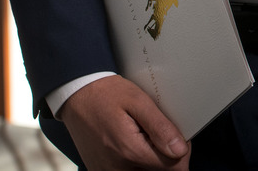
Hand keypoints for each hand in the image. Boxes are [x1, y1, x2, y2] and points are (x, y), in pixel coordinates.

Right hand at [57, 75, 189, 170]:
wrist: (76, 95)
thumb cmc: (106, 94)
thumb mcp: (138, 101)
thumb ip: (160, 127)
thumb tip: (180, 150)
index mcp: (130, 152)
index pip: (172, 167)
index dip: (181, 151)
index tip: (178, 135)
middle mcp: (117, 168)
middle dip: (166, 155)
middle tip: (162, 132)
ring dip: (151, 158)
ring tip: (145, 135)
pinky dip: (136, 161)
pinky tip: (133, 142)